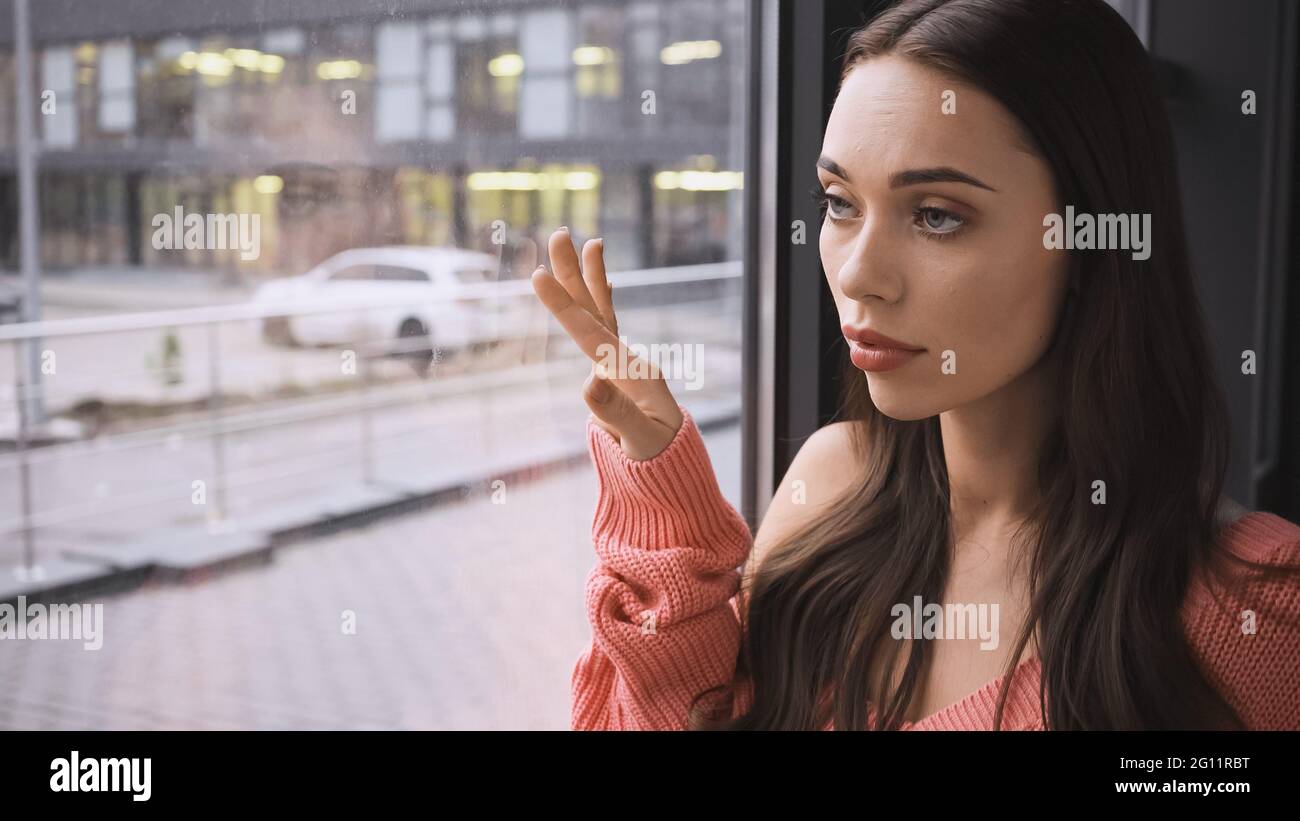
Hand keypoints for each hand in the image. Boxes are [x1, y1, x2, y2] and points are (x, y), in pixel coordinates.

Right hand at [530, 228, 683, 460]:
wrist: (675, 466)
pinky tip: (602, 284)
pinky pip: (605, 331)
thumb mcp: (641, 440)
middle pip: (596, 311)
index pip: (591, 334)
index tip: (537, 276)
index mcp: (631, 372)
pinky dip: (600, 304)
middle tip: (559, 234)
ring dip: (588, 280)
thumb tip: (587, 382)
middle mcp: (627, 361)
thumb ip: (616, 413)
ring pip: (601, 314)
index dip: (563, 305)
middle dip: (576, 273)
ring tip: (585, 242)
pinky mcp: (617, 372)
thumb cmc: (661, 456)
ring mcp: (623, 364)